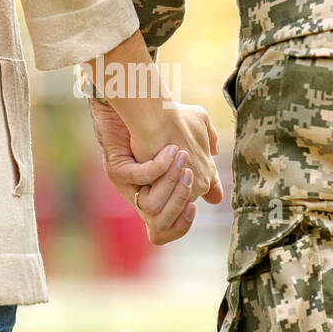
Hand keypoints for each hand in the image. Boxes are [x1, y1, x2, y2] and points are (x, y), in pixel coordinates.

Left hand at [89, 98, 222, 244]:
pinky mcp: (117, 169)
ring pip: (150, 205)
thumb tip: (215, 190)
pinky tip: (170, 149)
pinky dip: (156, 166)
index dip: (183, 222)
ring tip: (181, 156)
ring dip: (170, 183)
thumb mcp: (192, 141)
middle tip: (190, 172)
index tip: (199, 203)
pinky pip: (138, 177)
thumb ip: (204, 162)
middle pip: (163, 218)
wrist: (138, 103)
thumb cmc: (168, 121)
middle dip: (182, 197)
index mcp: (159, 195)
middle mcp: (141, 194)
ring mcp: (128, 184)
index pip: (170, 227)